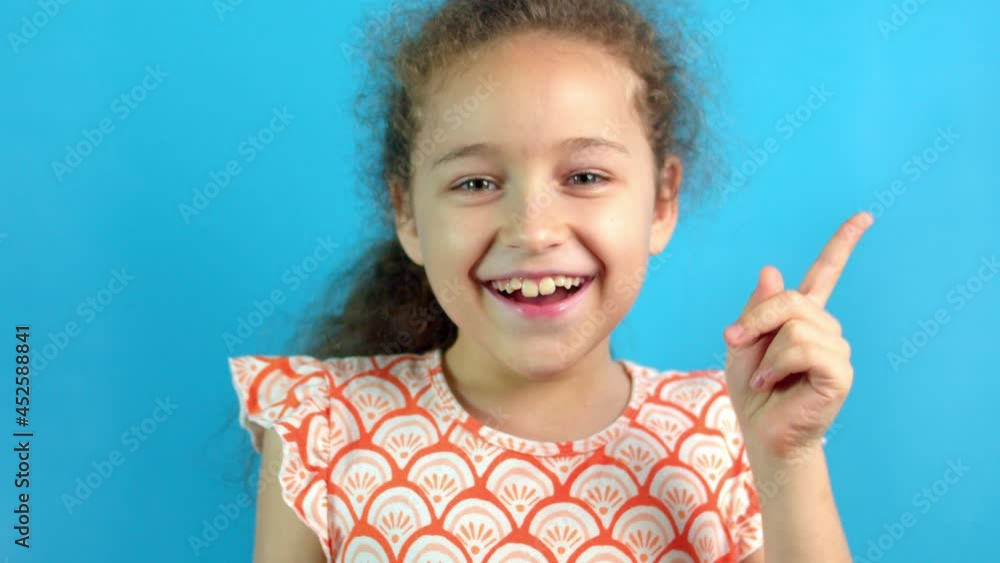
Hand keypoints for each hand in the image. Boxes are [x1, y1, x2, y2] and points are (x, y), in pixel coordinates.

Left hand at [722, 212, 872, 459]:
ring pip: (795, 327)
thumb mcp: (742, 342)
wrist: (762, 433)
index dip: (843, 243)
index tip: (864, 217)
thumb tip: (771, 271)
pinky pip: (804, 349)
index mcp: (804, 316)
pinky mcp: (840, 372)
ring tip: (765, 377)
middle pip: (789, 299)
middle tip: (736, 343)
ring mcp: (837, 349)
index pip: (826, 272)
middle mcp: (826, 328)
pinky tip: (774, 384)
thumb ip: (755, 309)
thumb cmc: (752, 390)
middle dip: (754, 321)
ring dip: (766, 354)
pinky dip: (778, 365)